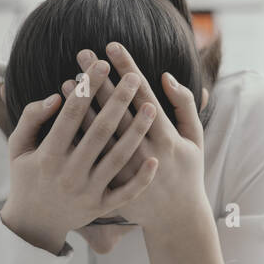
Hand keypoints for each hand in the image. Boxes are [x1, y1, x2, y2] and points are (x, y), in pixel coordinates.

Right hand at [0, 58, 158, 253]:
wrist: (33, 224)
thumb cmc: (26, 177)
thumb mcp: (17, 147)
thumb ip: (31, 118)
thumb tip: (56, 96)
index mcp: (48, 155)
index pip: (71, 114)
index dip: (88, 88)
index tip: (102, 65)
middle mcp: (69, 174)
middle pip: (99, 132)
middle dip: (118, 102)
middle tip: (134, 78)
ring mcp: (87, 192)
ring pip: (117, 159)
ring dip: (136, 132)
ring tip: (151, 107)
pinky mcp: (99, 208)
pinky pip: (125, 193)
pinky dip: (141, 179)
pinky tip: (155, 159)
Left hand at [75, 43, 211, 234]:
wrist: (175, 217)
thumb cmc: (187, 171)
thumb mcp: (195, 137)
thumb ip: (185, 105)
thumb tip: (165, 77)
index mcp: (165, 136)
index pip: (142, 93)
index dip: (127, 68)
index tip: (112, 46)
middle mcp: (143, 150)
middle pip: (116, 108)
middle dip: (100, 79)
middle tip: (83, 53)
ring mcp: (125, 168)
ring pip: (99, 131)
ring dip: (84, 104)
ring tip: (71, 80)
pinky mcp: (112, 183)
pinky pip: (91, 155)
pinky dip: (79, 134)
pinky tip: (67, 116)